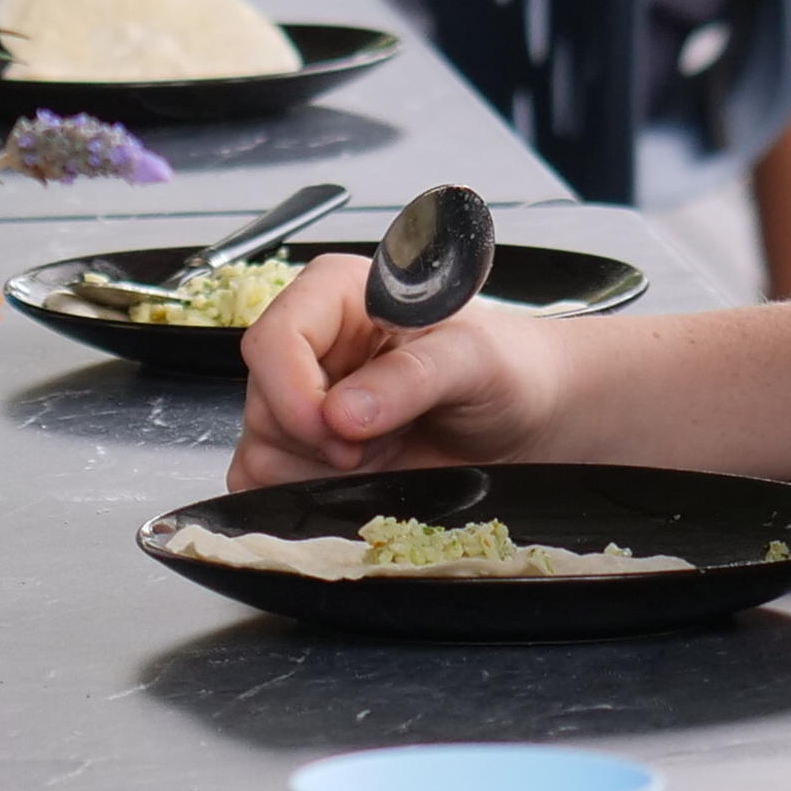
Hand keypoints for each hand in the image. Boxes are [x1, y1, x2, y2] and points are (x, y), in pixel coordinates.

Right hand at [230, 260, 573, 490]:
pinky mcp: (307, 450)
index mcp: (335, 295)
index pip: (272, 340)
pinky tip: (363, 478)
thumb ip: (411, 379)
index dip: (293, 393)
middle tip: (375, 449)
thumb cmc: (508, 368)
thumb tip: (342, 414)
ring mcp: (305, 400)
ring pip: (261, 446)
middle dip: (316, 441)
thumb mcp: (474, 360)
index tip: (339, 431)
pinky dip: (307, 494)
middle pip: (261, 402)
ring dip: (318, 470)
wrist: (529, 418)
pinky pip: (268, 480)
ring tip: (381, 454)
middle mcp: (311, 345)